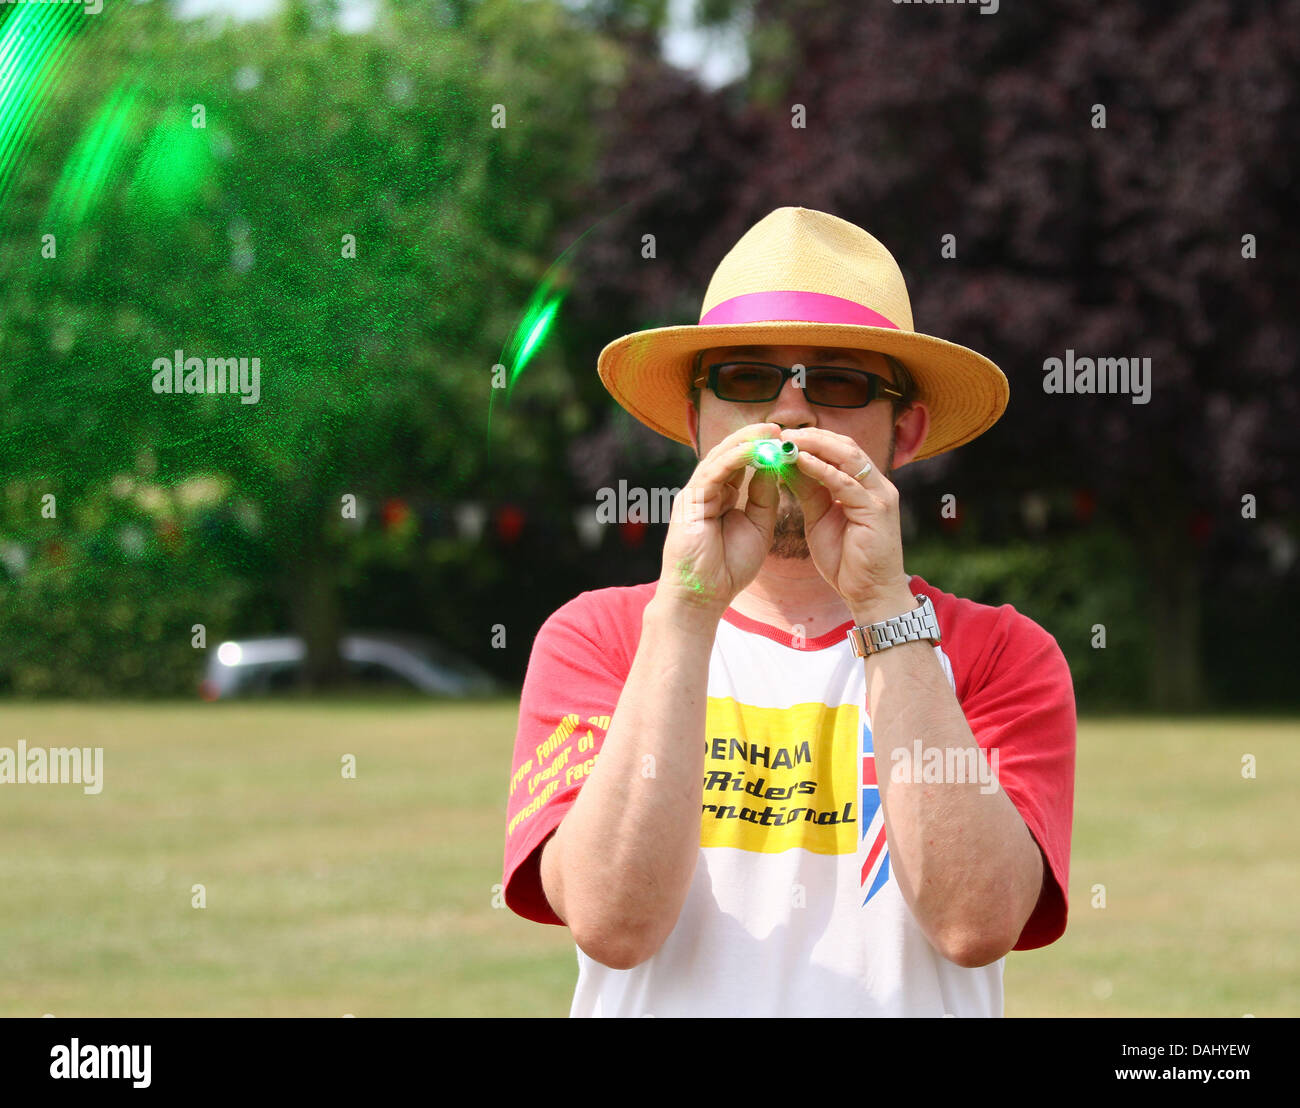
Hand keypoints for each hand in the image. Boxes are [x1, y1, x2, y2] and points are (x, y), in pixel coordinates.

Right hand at [656, 423, 781, 617]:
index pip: (740, 464)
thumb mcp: (759, 527)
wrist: (704, 596)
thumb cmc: (729, 567)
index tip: (786, 441)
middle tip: (779, 427)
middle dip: (754, 438)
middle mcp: (706, 490)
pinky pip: (713, 472)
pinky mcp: (689, 501)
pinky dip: (733, 459)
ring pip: (719, 457)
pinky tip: (753, 450)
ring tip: (770, 431)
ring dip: (745, 442)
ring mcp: (695, 494)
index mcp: (721, 496)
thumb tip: (773, 467)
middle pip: (729, 454)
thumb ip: (764, 498)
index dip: (762, 450)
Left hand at [779, 427, 913, 618]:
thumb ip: (809, 491)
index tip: (783, 436)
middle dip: (813, 437)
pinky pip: (846, 483)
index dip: (813, 440)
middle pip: (845, 446)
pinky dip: (822, 469)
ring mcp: (879, 496)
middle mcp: (877, 485)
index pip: (840, 450)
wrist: (870, 594)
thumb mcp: (820, 518)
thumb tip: (788, 465)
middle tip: (782, 433)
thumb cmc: (846, 560)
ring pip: (847, 457)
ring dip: (815, 446)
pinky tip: (801, 461)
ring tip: (788, 441)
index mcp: (866, 486)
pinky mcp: (876, 511)